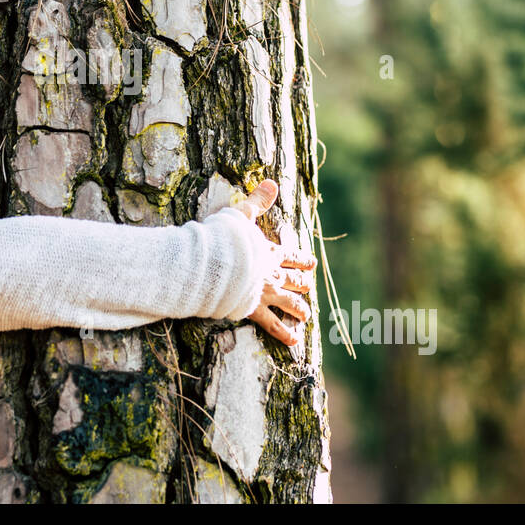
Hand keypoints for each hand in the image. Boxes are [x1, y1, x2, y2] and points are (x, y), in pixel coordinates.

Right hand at [234, 179, 315, 347]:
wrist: (213, 263)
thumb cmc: (223, 238)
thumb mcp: (240, 214)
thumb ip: (257, 201)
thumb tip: (271, 183)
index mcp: (269, 252)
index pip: (292, 256)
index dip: (302, 259)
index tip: (312, 263)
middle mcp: (271, 274)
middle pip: (294, 281)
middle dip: (302, 284)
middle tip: (307, 288)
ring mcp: (264, 293)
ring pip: (290, 303)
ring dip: (299, 309)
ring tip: (306, 316)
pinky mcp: (252, 309)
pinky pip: (273, 324)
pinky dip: (284, 333)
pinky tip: (294, 341)